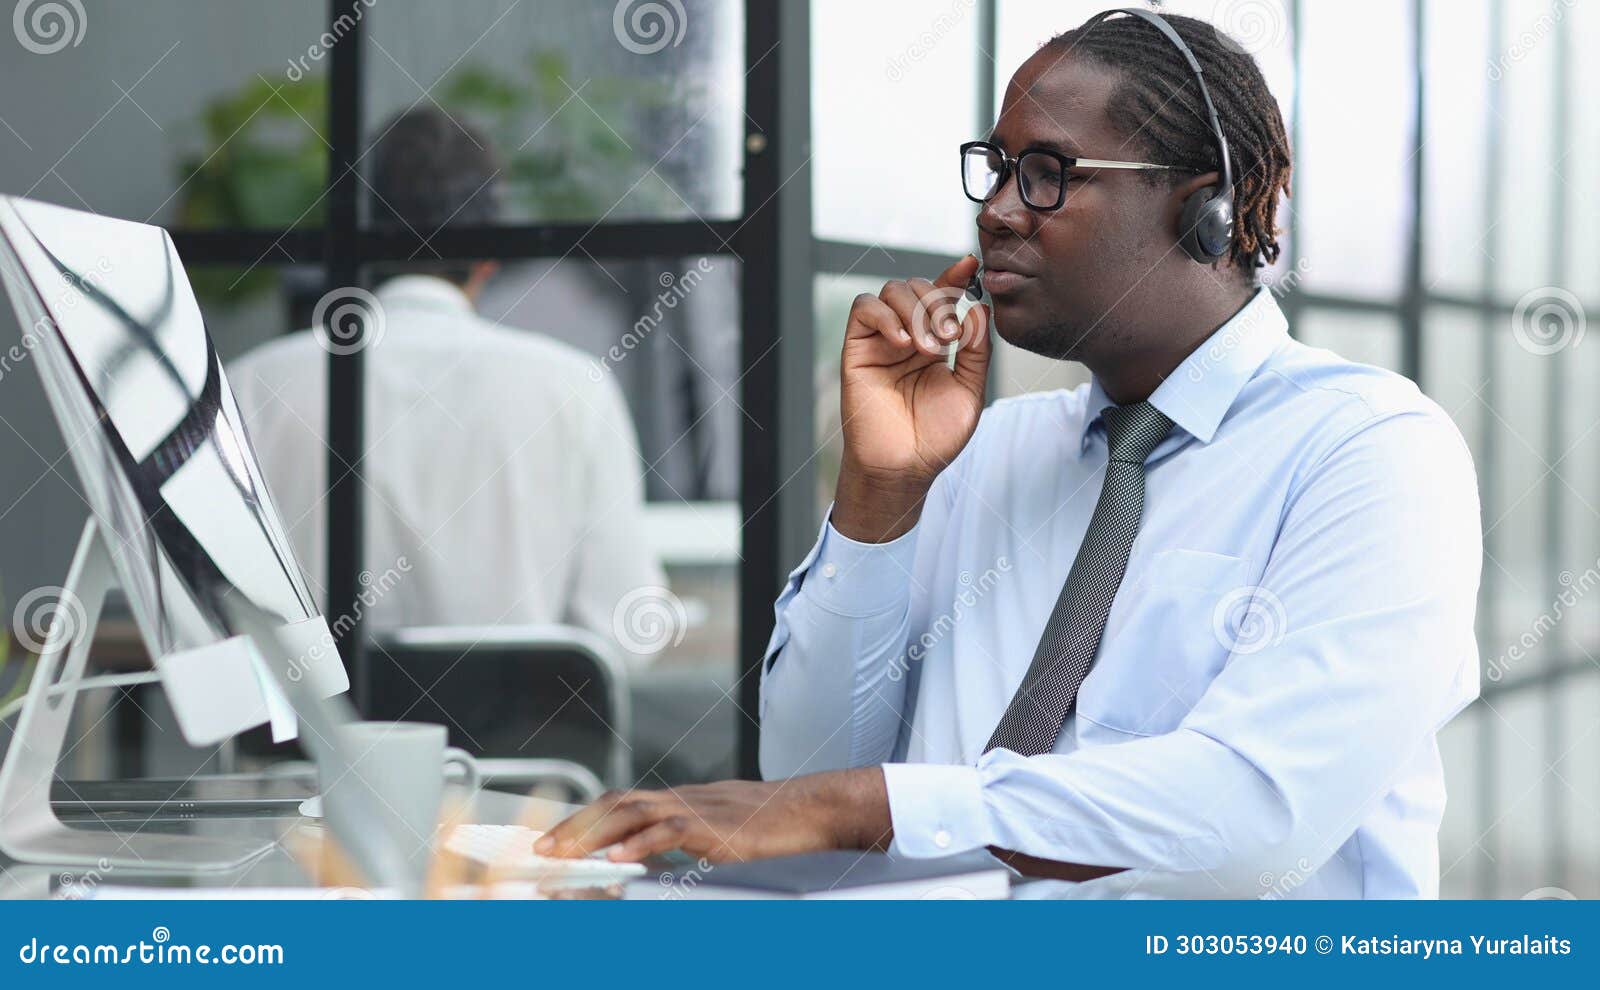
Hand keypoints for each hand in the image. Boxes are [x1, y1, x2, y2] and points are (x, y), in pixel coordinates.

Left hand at [534, 769, 890, 863]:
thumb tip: (652, 856)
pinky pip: (667, 831)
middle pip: (613, 804)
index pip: (618, 802)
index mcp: (676, 799)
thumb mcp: (715, 829)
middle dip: (573, 825)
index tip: (553, 837)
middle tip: (541, 848)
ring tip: (563, 854)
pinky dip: (638, 844)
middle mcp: (677, 798)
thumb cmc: (768, 823)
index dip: (583, 818)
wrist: (807, 808)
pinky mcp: (710, 825)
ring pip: (630, 813)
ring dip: (591, 833)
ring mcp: (693, 809)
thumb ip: (681, 838)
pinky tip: (617, 859)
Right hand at [833, 255, 990, 542]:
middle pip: (917, 287)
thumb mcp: (970, 389)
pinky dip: (886, 316)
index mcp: (934, 342)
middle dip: (937, 304)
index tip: (971, 265)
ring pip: (891, 291)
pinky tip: (904, 343)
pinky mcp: (856, 349)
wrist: (905, 468)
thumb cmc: (936, 437)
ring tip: (929, 348)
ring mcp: (881, 341)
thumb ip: (975, 348)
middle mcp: (907, 336)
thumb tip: (978, 307)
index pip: (942, 297)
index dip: (954, 276)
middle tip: (949, 339)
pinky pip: (864, 309)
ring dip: (915, 310)